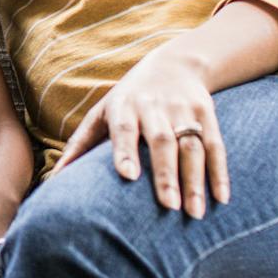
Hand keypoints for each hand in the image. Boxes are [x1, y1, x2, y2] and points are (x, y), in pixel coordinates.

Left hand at [56, 47, 229, 217]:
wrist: (175, 64)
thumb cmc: (128, 99)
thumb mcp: (102, 113)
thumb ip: (81, 144)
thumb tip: (56, 177)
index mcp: (124, 106)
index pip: (124, 129)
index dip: (125, 151)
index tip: (127, 176)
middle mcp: (154, 106)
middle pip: (161, 140)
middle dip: (165, 174)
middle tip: (168, 207)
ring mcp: (183, 109)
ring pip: (191, 145)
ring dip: (195, 180)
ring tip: (194, 213)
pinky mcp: (207, 113)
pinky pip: (216, 145)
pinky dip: (220, 172)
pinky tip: (222, 198)